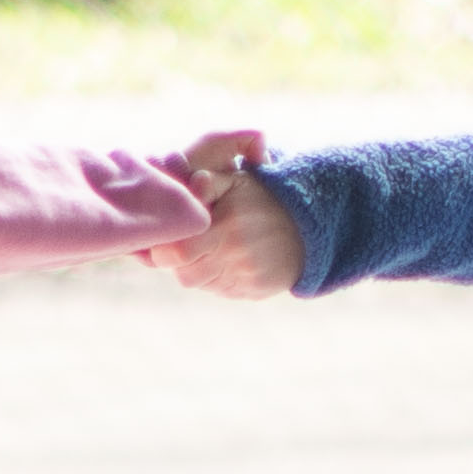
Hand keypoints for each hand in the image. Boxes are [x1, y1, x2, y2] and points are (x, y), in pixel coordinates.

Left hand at [139, 132, 302, 298]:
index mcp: (226, 224)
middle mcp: (236, 254)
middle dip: (179, 264)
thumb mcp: (237, 182)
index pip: (177, 251)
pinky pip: (220, 292)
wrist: (306, 228)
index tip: (169, 241)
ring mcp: (246, 275)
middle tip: (186, 249)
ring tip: (209, 252)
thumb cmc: (262, 200)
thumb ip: (208, 181)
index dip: (165, 250)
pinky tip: (227, 263)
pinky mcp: (253, 291)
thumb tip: (190, 186)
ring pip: (201, 284)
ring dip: (197, 272)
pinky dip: (217, 280)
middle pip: (185, 274)